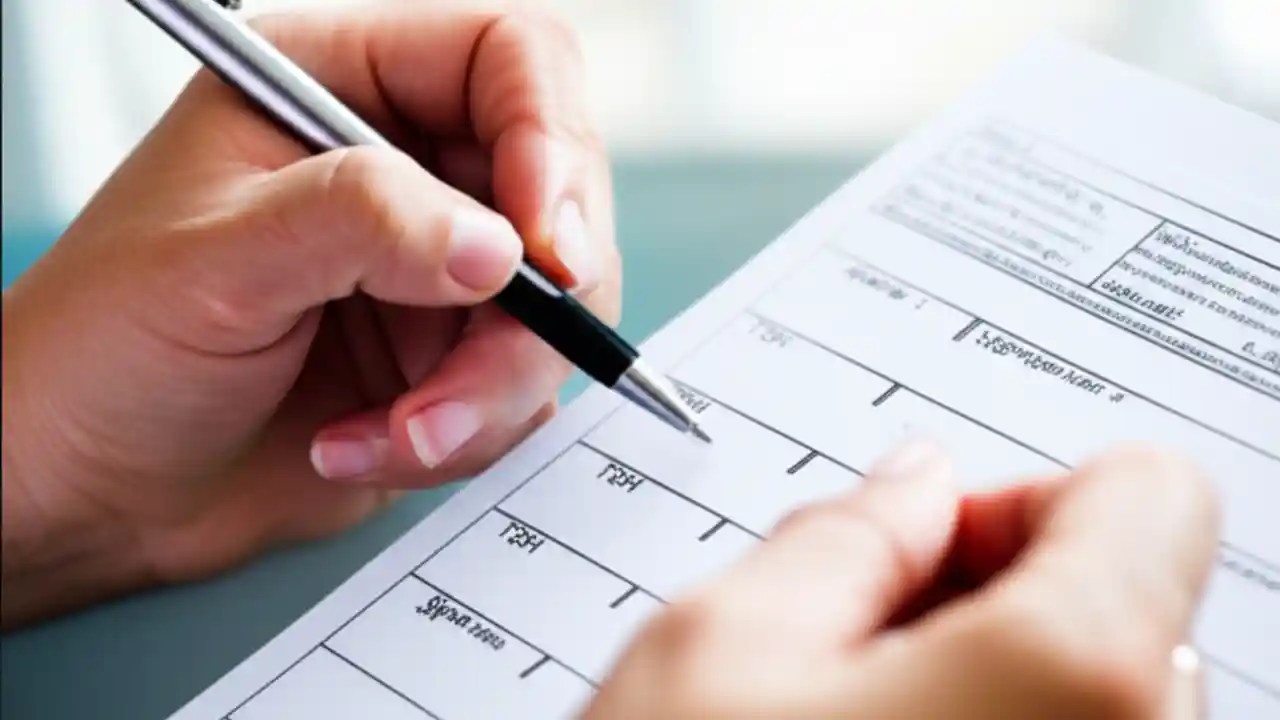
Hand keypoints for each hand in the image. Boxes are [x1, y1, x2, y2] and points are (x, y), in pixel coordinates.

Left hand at [1, 2, 616, 626]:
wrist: (87, 488)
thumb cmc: (104, 346)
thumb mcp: (218, 261)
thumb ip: (363, 225)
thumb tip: (500, 247)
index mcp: (343, 88)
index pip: (507, 61)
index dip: (548, 139)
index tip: (541, 246)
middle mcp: (405, 172)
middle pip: (557, 196)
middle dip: (526, 307)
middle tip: (474, 371)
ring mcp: (433, 272)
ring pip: (552, 311)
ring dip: (490, 391)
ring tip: (398, 433)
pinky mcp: (446, 361)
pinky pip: (520, 390)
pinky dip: (466, 435)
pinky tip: (365, 445)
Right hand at [585, 443, 1218, 719]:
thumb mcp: (719, 644)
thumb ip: (838, 536)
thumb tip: (908, 488)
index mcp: (1075, 678)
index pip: (1150, 494)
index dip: (1019, 499)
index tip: (922, 549)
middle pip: (1132, 599)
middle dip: (997, 592)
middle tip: (859, 638)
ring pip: (1107, 693)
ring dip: (990, 676)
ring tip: (851, 717)